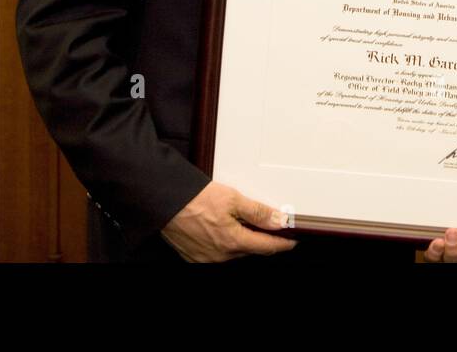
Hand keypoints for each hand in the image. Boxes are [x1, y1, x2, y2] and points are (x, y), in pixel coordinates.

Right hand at [160, 182, 296, 261]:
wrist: (164, 201)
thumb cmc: (195, 198)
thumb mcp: (233, 199)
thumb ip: (258, 212)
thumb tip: (279, 221)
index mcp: (233, 242)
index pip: (266, 247)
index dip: (283, 244)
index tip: (293, 240)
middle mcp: (220, 256)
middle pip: (250, 249)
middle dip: (262, 239)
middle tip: (271, 226)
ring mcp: (206, 258)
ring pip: (234, 252)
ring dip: (243, 240)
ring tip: (244, 223)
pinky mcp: (193, 256)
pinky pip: (217, 253)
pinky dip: (225, 243)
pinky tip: (223, 228)